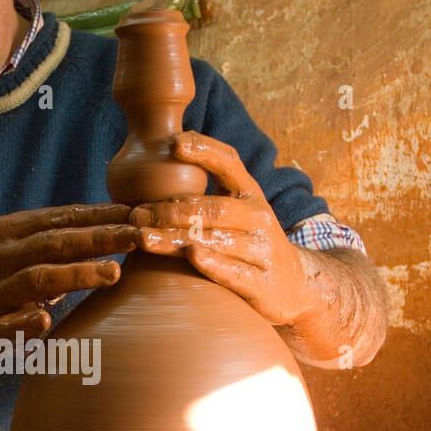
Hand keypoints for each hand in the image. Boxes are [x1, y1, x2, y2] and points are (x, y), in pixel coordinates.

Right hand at [0, 203, 138, 339]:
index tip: (132, 215)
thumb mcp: (40, 249)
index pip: (58, 219)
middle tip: (134, 239)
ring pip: (37, 279)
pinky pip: (9, 326)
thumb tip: (129, 215)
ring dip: (77, 275)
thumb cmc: (26, 273)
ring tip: (114, 272)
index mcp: (7, 231)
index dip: (96, 216)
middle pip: (51, 244)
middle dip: (96, 239)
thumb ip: (72, 233)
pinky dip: (26, 324)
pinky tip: (45, 320)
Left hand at [129, 133, 315, 325]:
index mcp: (250, 193)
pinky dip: (212, 263)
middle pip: (211, 208)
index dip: (203, 150)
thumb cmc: (250, 243)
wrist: (295, 286)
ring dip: (175, 239)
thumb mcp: (238, 212)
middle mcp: (258, 217)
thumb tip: (154, 171)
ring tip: (143, 238)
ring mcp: (262, 250)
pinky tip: (190, 255)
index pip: (229, 162)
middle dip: (169, 210)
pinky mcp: (261, 283)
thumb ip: (204, 195)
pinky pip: (234, 271)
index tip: (173, 144)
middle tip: (136, 215)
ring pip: (215, 240)